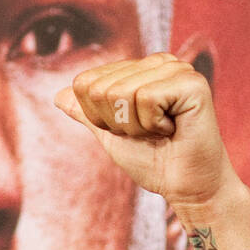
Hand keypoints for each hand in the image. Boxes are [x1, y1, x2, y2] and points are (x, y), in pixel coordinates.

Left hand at [55, 54, 237, 209]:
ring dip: (136, 126)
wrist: (186, 187)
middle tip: (149, 134)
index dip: (99, 117)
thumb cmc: (155, 162)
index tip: (130, 131)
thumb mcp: (112, 136)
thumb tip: (58, 95)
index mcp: (139, 69)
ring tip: (162, 132)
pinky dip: (153, 124)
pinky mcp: (191, 82)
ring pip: (121, 93)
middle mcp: (158, 62)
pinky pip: (145, 98)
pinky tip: (173, 129)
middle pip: (100, 88)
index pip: (86, 83)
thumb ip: (88, 113)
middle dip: (118, 123)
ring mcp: (176, 68)